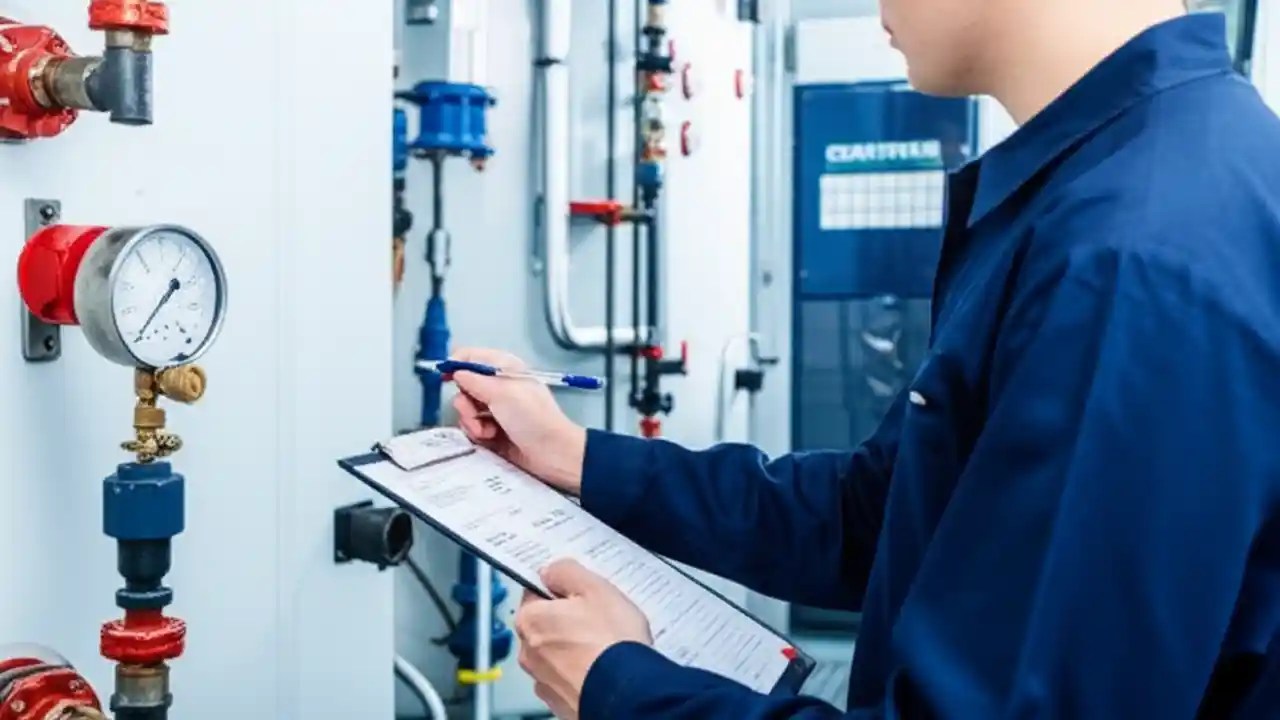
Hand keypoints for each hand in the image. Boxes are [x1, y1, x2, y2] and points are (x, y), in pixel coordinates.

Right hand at [449, 347, 587, 493]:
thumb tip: (457, 372)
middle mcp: (499, 387)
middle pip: (464, 386)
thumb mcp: (502, 393)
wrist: (552, 453)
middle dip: (465, 401)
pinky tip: (492, 438)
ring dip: (472, 421)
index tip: (444, 376)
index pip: (473, 357)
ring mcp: (496, 409)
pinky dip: (478, 433)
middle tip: (477, 410)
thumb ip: (475, 380)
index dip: (456, 364)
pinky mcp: (494, 429)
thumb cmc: (534, 419)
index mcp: (505, 369)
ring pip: (466, 409)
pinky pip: (472, 427)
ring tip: (489, 429)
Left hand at [516, 559, 652, 718]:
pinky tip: (602, 669)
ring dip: (574, 649)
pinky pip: (567, 679)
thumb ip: (566, 572)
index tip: (580, 594)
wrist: (628, 692)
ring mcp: (543, 681)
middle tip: (598, 619)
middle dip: (567, 620)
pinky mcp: (560, 702)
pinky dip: (581, 673)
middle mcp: (529, 653)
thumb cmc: (611, 641)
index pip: (536, 592)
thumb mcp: (594, 588)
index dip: (560, 590)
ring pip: (556, 654)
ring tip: (605, 647)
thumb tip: (551, 571)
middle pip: (545, 625)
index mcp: (530, 620)